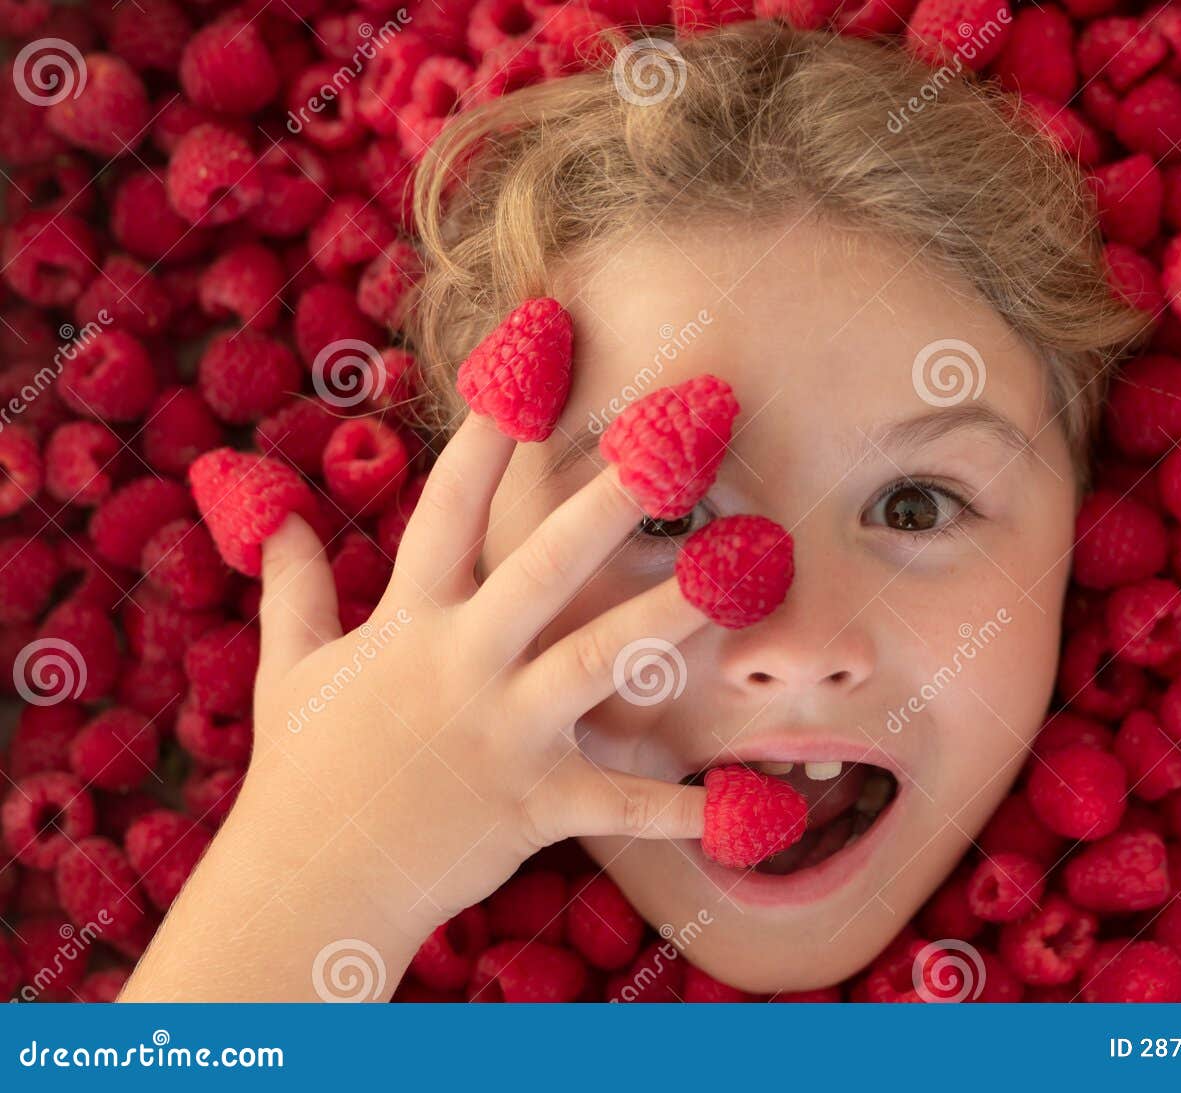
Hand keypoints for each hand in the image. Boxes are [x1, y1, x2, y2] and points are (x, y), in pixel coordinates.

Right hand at [244, 413, 707, 941]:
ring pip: (599, 661)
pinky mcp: (536, 804)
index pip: (452, 502)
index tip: (535, 346)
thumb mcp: (288, 667)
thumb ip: (293, 585)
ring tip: (743, 564)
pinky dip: (684, 807)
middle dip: (611, 497)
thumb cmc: (303, 770)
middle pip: (544, 564)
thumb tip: (275, 518)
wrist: (305, 885)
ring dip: (673, 612)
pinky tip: (750, 802)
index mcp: (409, 620)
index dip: (493, 423)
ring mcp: (503, 733)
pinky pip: (622, 804)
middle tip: (678, 436)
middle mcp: (462, 663)